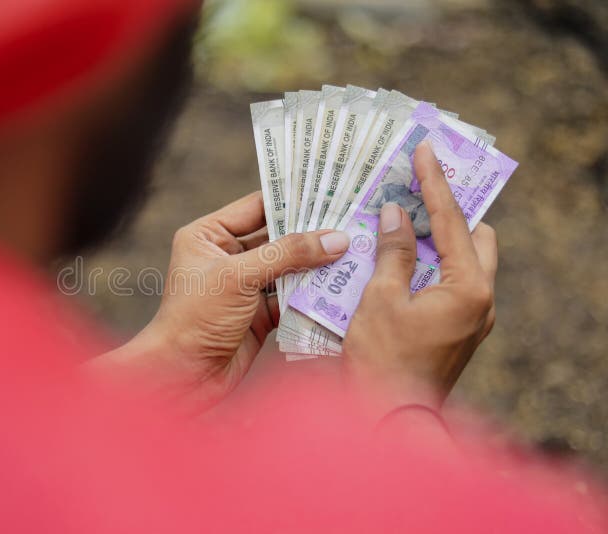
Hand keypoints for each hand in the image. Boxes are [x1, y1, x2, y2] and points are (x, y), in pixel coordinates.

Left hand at [95, 192, 350, 408]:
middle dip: (311, 233)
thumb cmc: (197, 317)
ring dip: (316, 264)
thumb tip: (336, 238)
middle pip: (277, 237)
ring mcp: (245, 286)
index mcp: (208, 235)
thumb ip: (287, 254)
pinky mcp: (259, 314)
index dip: (291, 199)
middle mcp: (226, 256)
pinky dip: (313, 293)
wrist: (182, 376)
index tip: (329, 191)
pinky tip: (342, 284)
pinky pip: (291, 296)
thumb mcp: (239, 276)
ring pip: (288, 268)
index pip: (256, 207)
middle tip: (352, 221)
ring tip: (355, 250)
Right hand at [342, 141, 497, 411]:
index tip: (427, 149)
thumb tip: (395, 214)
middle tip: (416, 192)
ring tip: (402, 223)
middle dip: (448, 213)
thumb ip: (392, 253)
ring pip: (464, 263)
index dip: (436, 183)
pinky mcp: (457, 332)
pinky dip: (430, 267)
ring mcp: (472, 319)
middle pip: (475, 239)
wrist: (390, 421)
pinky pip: (450, 285)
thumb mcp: (380, 300)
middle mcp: (481, 301)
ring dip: (437, 241)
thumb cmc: (382, 361)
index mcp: (468, 288)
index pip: (451, 222)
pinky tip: (398, 263)